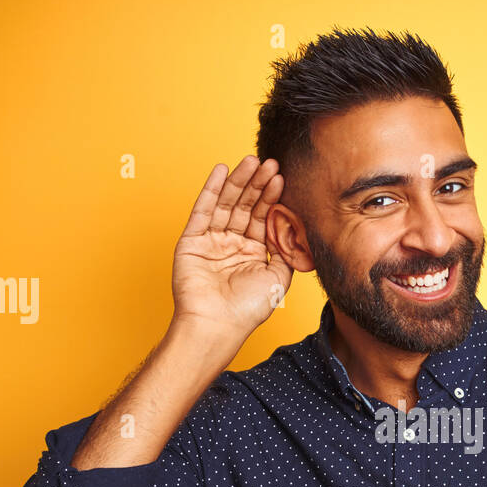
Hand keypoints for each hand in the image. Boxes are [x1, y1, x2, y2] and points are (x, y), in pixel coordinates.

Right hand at [171, 155, 292, 334]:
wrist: (218, 325)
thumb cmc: (248, 309)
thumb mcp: (278, 277)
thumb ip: (286, 250)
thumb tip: (295, 228)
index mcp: (251, 252)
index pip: (262, 217)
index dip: (271, 197)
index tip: (281, 177)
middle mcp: (231, 244)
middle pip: (245, 206)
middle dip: (257, 184)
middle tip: (269, 162)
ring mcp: (211, 241)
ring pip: (226, 204)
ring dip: (239, 182)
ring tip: (251, 161)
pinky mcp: (191, 241)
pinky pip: (202, 210)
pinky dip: (211, 189)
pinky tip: (222, 171)